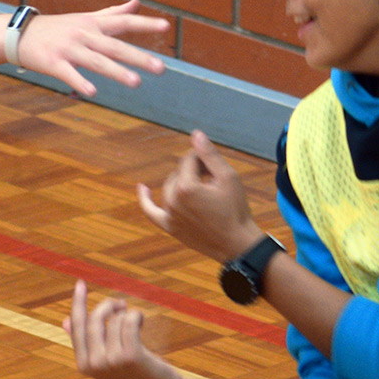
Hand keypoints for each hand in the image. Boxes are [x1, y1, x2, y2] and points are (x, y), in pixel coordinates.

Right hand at [17, 0, 168, 95]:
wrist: (20, 34)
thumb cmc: (58, 28)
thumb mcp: (86, 18)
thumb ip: (113, 13)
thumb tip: (137, 4)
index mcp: (93, 24)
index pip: (124, 22)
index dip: (145, 24)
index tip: (167, 27)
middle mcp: (84, 34)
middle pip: (115, 47)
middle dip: (139, 57)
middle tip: (161, 68)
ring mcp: (69, 49)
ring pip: (97, 61)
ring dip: (117, 72)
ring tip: (136, 83)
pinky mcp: (53, 62)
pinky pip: (69, 73)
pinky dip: (80, 82)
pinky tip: (92, 92)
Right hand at [64, 280, 183, 378]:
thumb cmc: (132, 374)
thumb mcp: (105, 360)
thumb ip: (86, 342)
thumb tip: (65, 321)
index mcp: (84, 364)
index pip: (77, 326)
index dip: (78, 303)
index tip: (80, 284)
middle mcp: (94, 364)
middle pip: (95, 319)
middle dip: (109, 305)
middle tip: (121, 304)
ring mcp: (112, 361)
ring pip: (116, 320)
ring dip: (127, 315)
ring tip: (135, 324)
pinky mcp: (131, 356)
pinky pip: (129, 321)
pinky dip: (136, 316)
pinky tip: (141, 321)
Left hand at [138, 130, 260, 262]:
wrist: (237, 244)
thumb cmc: (236, 209)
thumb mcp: (228, 177)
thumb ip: (209, 155)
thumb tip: (195, 134)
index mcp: (186, 187)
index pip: (189, 159)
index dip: (205, 159)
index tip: (218, 169)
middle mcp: (172, 201)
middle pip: (179, 172)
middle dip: (195, 170)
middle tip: (215, 180)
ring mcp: (169, 215)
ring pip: (170, 186)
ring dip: (184, 182)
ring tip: (205, 189)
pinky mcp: (169, 227)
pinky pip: (151, 211)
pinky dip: (145, 200)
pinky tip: (142, 188)